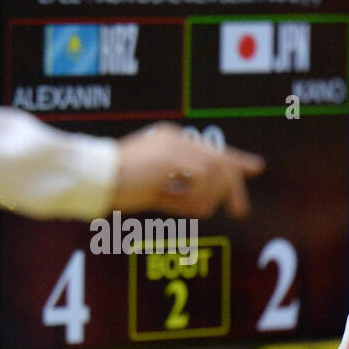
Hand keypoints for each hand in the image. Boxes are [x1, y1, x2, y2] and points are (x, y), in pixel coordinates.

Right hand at [110, 123, 264, 217]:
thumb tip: (207, 205)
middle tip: (240, 211)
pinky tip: (179, 203)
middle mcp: (175, 138)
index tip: (256, 167)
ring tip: (188, 208)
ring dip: (208, 197)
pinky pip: (203, 179)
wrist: (93, 178)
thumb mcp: (153, 191)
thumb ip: (179, 192)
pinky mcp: (172, 156)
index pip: (210, 149)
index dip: (235, 159)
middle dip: (234, 187)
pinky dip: (197, 197)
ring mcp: (174, 144)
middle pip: (220, 159)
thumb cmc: (114, 189)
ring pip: (215, 170)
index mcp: (169, 141)